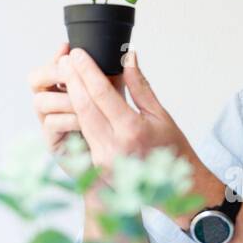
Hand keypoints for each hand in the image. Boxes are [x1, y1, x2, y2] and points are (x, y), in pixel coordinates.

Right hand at [29, 42, 126, 175]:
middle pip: (36, 79)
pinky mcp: (54, 144)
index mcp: (67, 90)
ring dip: (63, 96)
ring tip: (82, 99)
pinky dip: (67, 118)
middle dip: (53, 71)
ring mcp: (52, 125)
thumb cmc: (122, 132)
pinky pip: (51, 124)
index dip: (57, 56)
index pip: (53, 67)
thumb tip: (128, 52)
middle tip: (68, 66)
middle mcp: (55, 105)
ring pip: (41, 100)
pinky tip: (83, 120)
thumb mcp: (122, 100)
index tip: (68, 47)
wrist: (122, 168)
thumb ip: (118, 78)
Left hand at [59, 46, 195, 172]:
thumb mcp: (160, 115)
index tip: (77, 54)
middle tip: (65, 60)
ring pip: (81, 121)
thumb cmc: (173, 149)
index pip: (101, 94)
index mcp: (133, 131)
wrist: (177, 189)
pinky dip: (79, 115)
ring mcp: (104, 159)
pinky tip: (75, 100)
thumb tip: (128, 57)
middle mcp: (114, 147)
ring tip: (67, 76)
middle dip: (72, 80)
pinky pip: (85, 135)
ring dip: (72, 97)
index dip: (87, 71)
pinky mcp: (98, 166)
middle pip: (84, 106)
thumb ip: (140, 86)